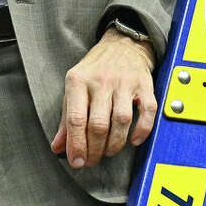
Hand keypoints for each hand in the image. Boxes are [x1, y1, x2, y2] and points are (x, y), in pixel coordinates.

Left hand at [50, 29, 156, 169]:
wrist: (122, 43)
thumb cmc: (95, 70)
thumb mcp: (74, 88)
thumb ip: (66, 119)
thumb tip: (58, 147)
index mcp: (78, 81)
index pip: (75, 119)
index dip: (76, 145)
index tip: (77, 162)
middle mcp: (101, 80)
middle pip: (98, 124)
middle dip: (95, 150)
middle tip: (93, 160)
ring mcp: (125, 82)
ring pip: (121, 121)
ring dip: (115, 144)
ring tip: (109, 151)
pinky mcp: (144, 84)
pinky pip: (147, 112)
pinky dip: (142, 130)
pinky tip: (134, 140)